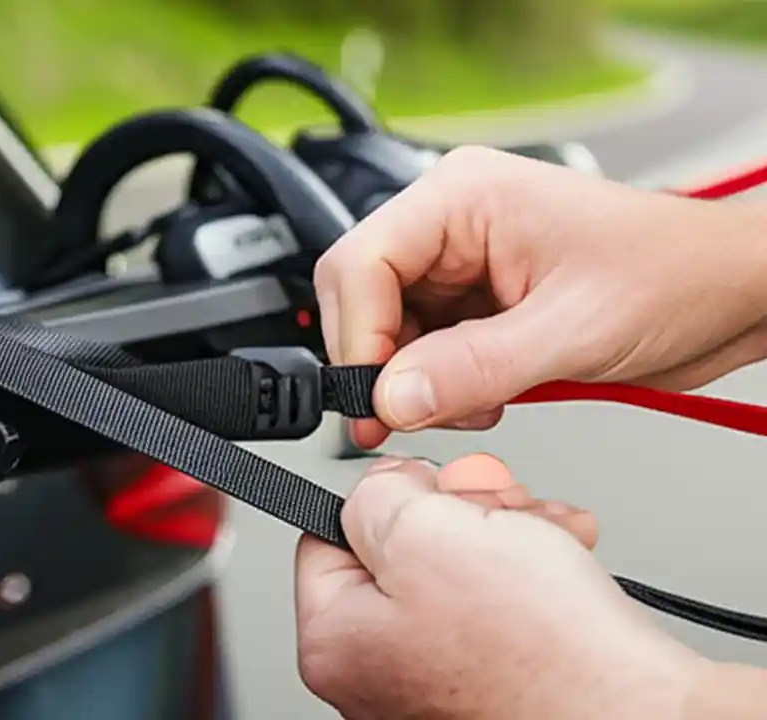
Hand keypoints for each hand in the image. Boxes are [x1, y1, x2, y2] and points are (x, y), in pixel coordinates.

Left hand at [295, 455, 703, 718]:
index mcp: (335, 646)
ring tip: (544, 536)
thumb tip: (377, 485)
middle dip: (459, 512)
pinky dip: (533, 571)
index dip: (386, 495)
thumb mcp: (426, 530)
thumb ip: (378, 493)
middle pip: (399, 550)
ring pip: (456, 569)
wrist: (641, 712)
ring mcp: (436, 686)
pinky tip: (561, 559)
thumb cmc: (543, 653)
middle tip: (497, 507)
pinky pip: (497, 607)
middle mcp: (377, 677)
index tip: (430, 489)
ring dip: (505, 532)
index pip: (327, 535)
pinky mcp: (493, 685)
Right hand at [314, 146, 766, 447]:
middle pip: (362, 296)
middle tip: (400, 416)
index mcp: (462, 196)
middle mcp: (451, 223)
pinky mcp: (475, 301)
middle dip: (379, 363)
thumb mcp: (573, 329)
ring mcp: (461, 262)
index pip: (361, 263)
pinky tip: (480, 397)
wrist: (734, 295)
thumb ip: (473, 367)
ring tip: (466, 404)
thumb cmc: (679, 275)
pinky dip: (437, 386)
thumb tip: (391, 397)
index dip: (358, 337)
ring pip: (387, 329)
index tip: (376, 399)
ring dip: (412, 381)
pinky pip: (423, 349)